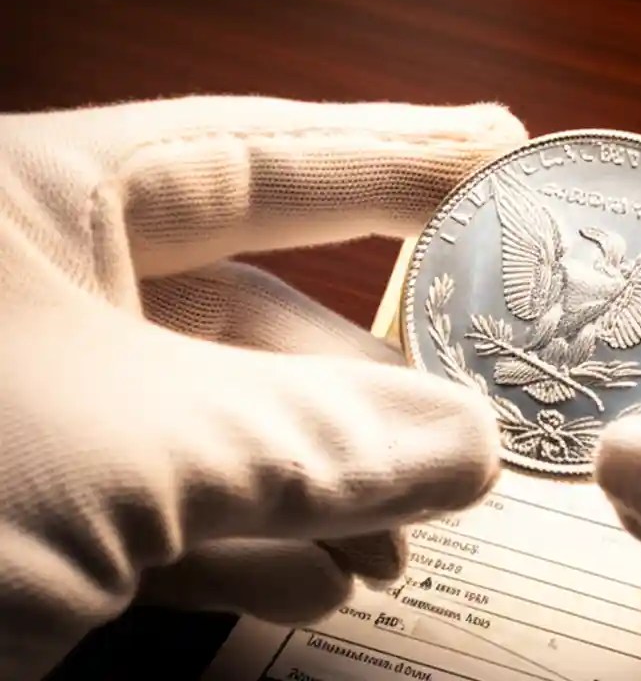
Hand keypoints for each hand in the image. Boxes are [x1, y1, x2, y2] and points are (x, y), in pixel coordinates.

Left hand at [0, 95, 527, 678]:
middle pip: (257, 312)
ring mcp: (31, 404)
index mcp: (37, 206)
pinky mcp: (22, 505)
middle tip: (480, 416)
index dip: (393, 154)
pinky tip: (316, 580)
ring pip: (219, 424)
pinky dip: (249, 544)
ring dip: (323, 483)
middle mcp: (37, 290)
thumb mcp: (119, 462)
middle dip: (371, 381)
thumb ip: (310, 449)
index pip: (257, 155)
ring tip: (406, 531)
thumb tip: (469, 443)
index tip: (501, 153)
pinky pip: (166, 505)